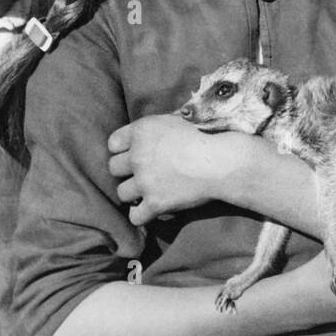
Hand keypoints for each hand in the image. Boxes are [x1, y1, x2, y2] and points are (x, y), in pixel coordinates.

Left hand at [108, 115, 248, 224]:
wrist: (222, 161)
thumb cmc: (207, 135)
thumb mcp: (178, 119)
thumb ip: (158, 127)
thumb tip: (154, 130)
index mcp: (142, 131)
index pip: (113, 143)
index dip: (124, 149)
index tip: (135, 153)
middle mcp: (138, 155)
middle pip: (113, 168)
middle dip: (127, 171)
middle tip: (143, 173)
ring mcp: (145, 181)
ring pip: (121, 192)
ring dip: (134, 193)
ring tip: (148, 191)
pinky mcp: (155, 203)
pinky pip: (135, 216)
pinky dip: (141, 214)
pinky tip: (149, 209)